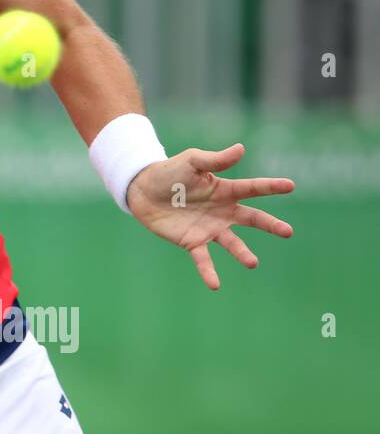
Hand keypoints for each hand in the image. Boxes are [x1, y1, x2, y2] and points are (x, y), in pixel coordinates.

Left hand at [125, 142, 293, 290]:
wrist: (143, 190)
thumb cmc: (170, 173)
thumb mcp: (192, 162)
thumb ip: (216, 159)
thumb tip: (242, 148)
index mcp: (225, 190)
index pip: (252, 188)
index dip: (271, 186)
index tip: (291, 185)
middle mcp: (223, 212)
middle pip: (251, 218)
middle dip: (270, 224)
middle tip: (288, 231)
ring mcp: (210, 228)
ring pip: (232, 242)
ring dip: (242, 253)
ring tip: (252, 263)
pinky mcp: (193, 242)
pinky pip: (203, 259)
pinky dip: (209, 272)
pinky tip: (215, 285)